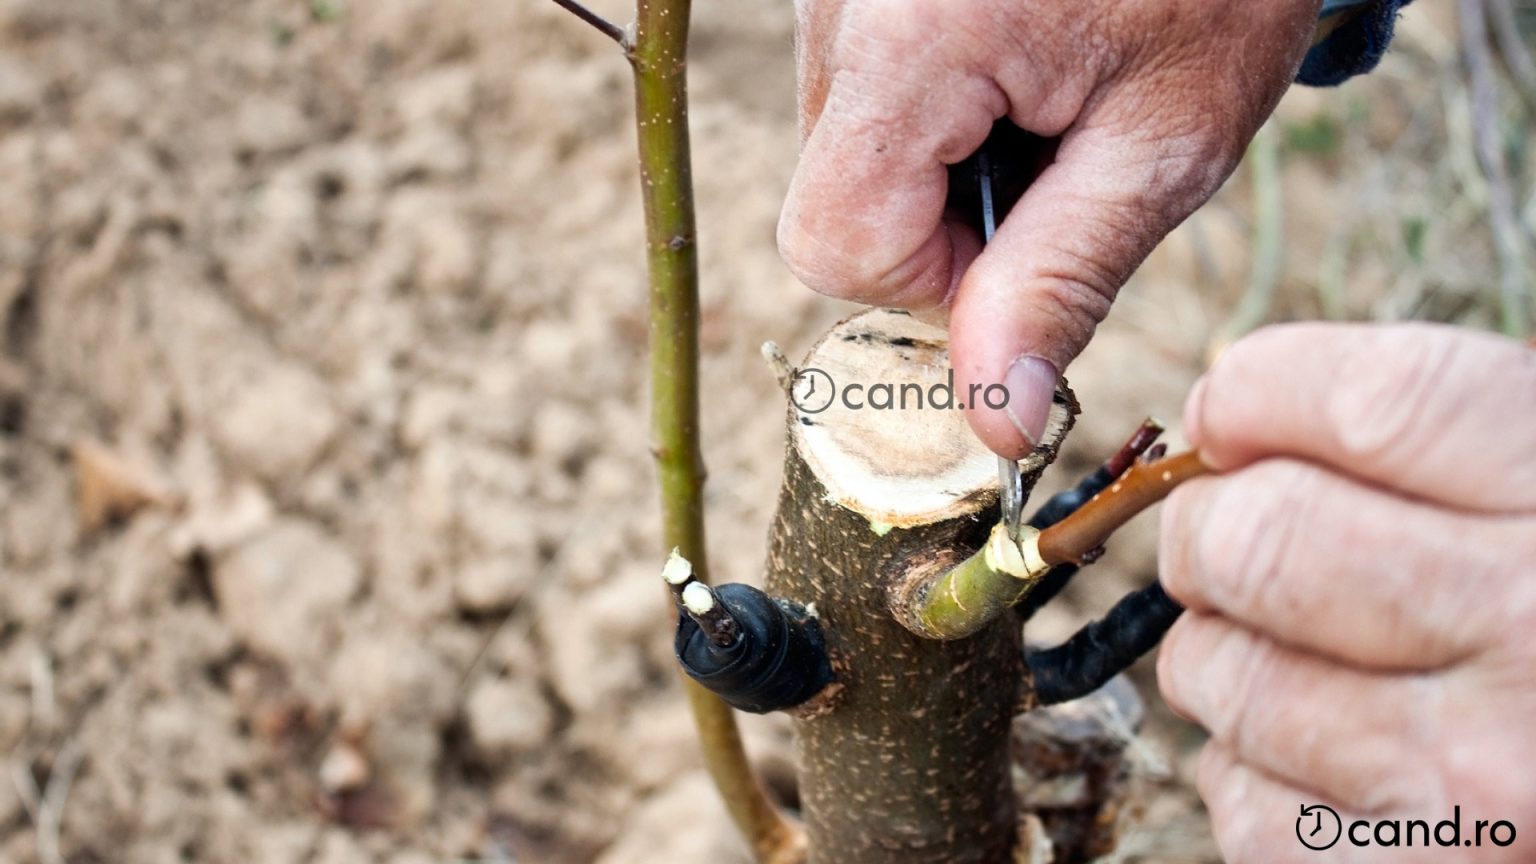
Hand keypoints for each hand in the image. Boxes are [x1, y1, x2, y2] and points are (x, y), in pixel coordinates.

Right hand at [778, 0, 1321, 457]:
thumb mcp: (1164, 142)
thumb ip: (1063, 282)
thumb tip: (995, 421)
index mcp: (909, 41)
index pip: (833, 243)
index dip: (929, 282)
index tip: (1032, 239)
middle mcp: (840, 5)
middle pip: (831, 203)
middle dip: (939, 226)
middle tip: (1054, 156)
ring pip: (843, 156)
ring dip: (938, 170)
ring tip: (1042, 98)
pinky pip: (856, 99)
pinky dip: (932, 118)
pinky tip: (1013, 68)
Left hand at [1158, 323, 1535, 861]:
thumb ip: (1446, 441)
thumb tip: (1228, 414)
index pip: (1373, 405)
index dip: (1258, 390)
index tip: (1227, 407)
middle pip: (1255, 538)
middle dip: (1207, 525)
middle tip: (1226, 533)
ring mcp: (1479, 781)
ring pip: (1221, 671)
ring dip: (1222, 650)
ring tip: (1293, 650)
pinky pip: (1238, 799)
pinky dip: (1249, 768)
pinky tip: (1326, 753)